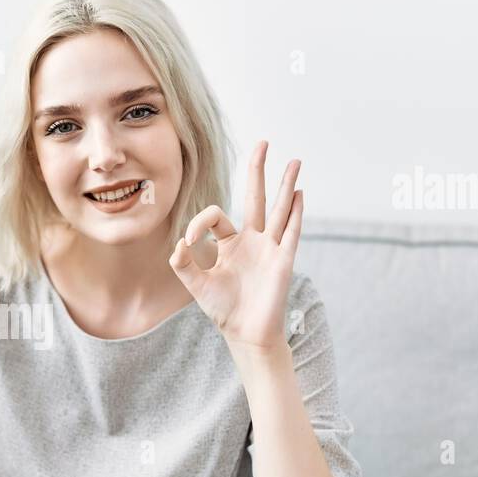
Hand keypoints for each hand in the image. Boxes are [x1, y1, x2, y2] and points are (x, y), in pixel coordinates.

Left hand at [169, 140, 302, 353]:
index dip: (198, 223)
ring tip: (295, 160)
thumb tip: (178, 243)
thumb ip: (183, 265)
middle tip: (263, 142)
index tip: (188, 241)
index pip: (216, 216)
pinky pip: (291, 232)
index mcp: (229, 243)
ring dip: (286, 184)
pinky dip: (297, 212)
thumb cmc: (223, 310)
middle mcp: (252, 240)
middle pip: (255, 197)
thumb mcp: (196, 286)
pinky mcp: (283, 259)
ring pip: (280, 209)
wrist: (246, 334)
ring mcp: (270, 247)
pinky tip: (300, 193)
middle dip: (258, 170)